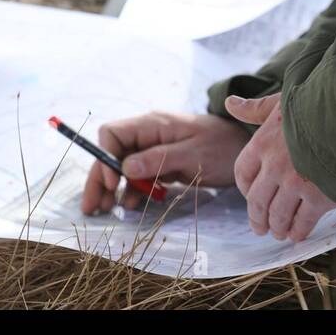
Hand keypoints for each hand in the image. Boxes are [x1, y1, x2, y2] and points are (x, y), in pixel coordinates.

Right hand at [80, 111, 250, 214]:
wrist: (244, 148)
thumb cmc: (222, 146)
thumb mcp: (192, 154)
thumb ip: (159, 159)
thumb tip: (124, 166)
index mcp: (153, 124)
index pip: (113, 134)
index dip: (105, 157)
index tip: (111, 182)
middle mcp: (149, 134)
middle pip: (113, 153)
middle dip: (100, 178)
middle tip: (91, 207)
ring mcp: (155, 149)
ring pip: (123, 167)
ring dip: (113, 188)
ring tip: (106, 210)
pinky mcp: (162, 163)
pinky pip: (140, 176)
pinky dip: (132, 190)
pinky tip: (130, 205)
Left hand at [226, 93, 335, 241]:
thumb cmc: (318, 106)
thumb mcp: (283, 102)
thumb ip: (256, 109)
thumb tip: (229, 103)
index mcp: (263, 144)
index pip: (243, 173)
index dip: (245, 188)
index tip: (250, 195)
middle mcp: (275, 167)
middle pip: (257, 202)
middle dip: (257, 219)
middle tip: (260, 228)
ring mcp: (296, 184)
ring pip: (278, 216)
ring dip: (277, 228)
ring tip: (280, 233)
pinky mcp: (318, 198)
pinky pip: (303, 222)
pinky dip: (299, 231)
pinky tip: (298, 234)